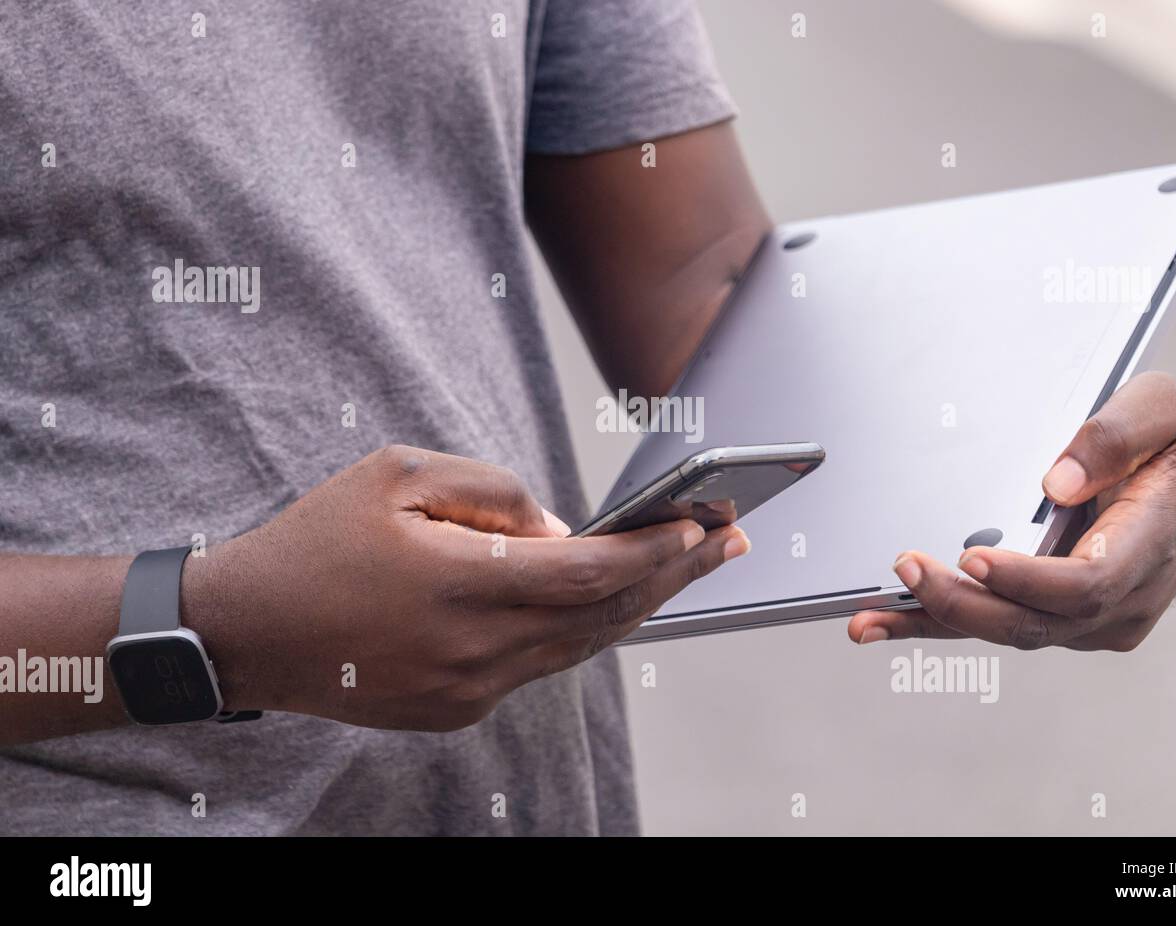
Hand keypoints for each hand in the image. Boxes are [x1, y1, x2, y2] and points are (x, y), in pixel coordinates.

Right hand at [184, 445, 747, 729]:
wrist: (246, 630)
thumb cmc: (318, 539)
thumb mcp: (398, 474)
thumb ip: (495, 493)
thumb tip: (569, 529)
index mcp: (460, 584)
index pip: (592, 572)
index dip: (657, 548)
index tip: (706, 523)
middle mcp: (474, 650)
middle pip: (603, 615)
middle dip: (674, 575)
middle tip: (729, 541)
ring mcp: (467, 690)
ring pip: (579, 647)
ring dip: (637, 606)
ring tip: (684, 567)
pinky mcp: (455, 711)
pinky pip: (537, 667)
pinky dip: (581, 631)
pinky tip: (607, 601)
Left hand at [848, 372, 1175, 651]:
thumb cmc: (1168, 446)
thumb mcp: (1161, 408)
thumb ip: (1117, 435)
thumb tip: (1056, 482)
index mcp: (1152, 546)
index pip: (1088, 582)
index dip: (1028, 578)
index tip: (974, 556)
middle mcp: (1123, 597)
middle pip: (1036, 620)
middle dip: (964, 602)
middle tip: (908, 569)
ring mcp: (1090, 618)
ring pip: (1007, 630)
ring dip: (934, 622)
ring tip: (869, 616)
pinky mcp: (1057, 619)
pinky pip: (994, 624)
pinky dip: (935, 625)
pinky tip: (884, 623)